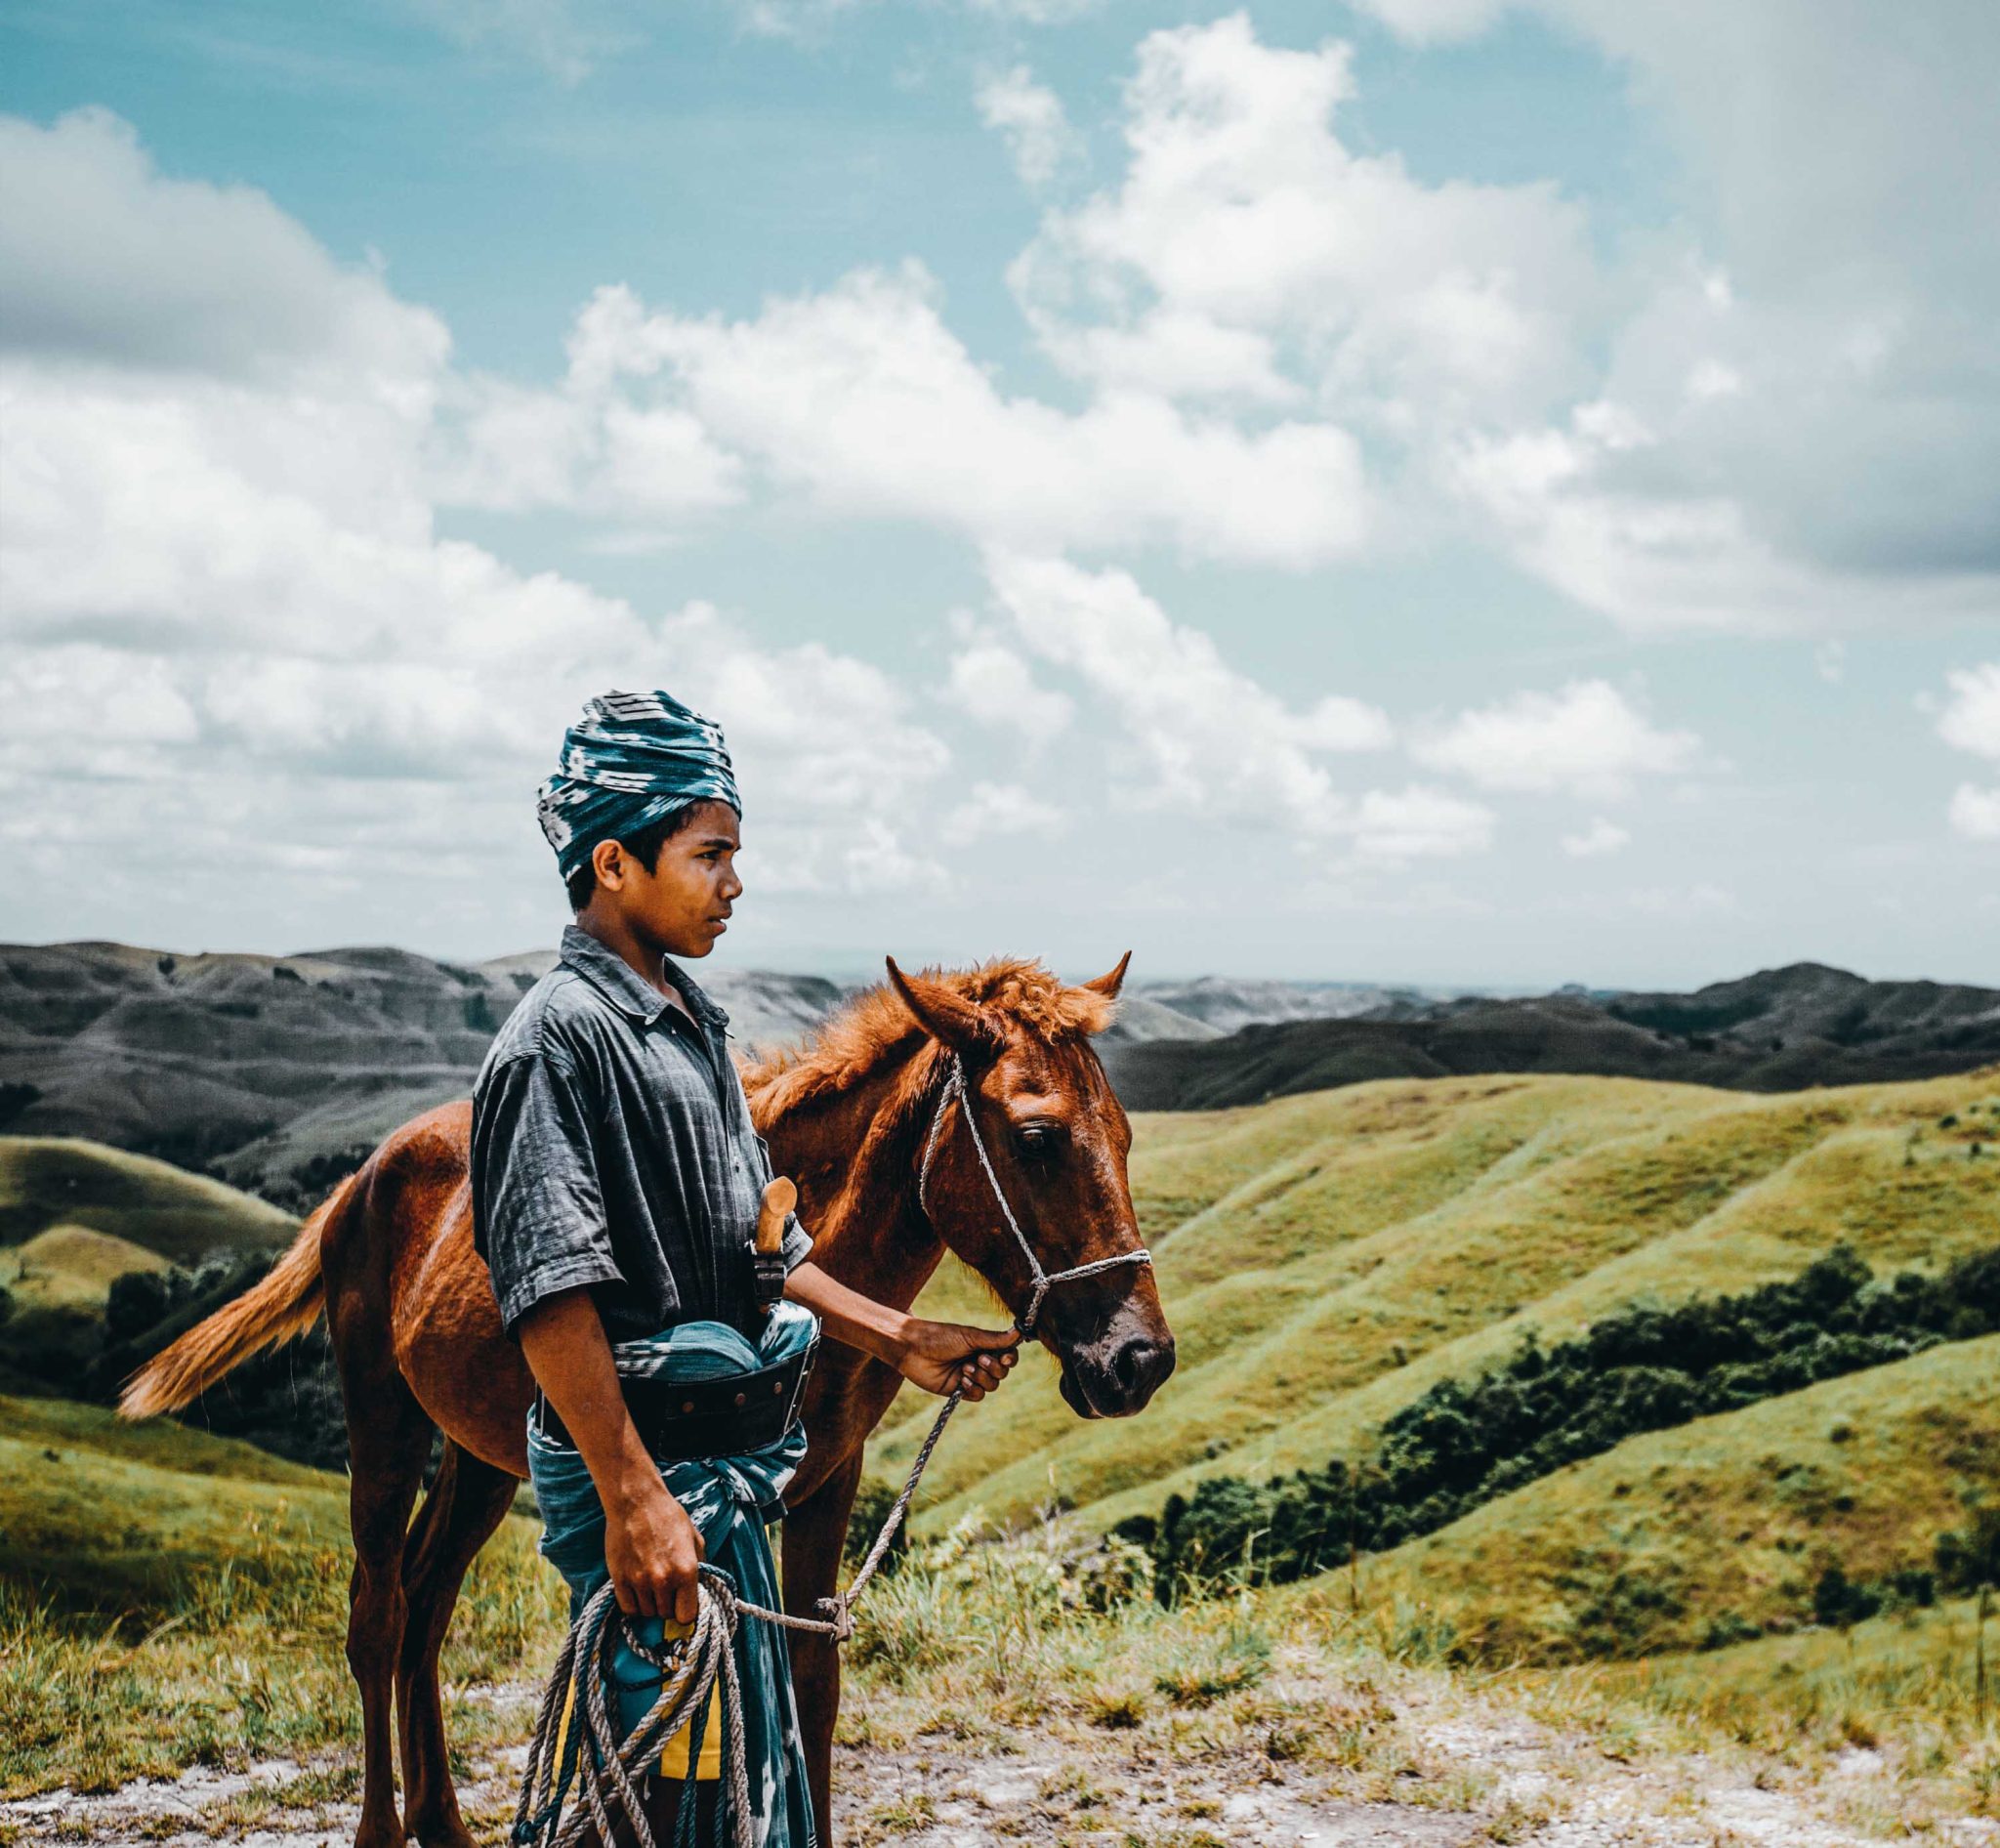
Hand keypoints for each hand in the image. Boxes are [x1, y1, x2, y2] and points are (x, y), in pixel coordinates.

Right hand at [603, 1474, 705, 1623]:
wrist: (636, 1501)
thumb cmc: (668, 1516)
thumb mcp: (695, 1537)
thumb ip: (700, 1565)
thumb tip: (700, 1589)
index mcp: (687, 1571)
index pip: (688, 1615)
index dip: (685, 1612)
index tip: (682, 1605)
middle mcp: (664, 1580)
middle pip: (665, 1614)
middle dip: (668, 1606)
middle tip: (666, 1590)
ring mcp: (640, 1581)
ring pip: (646, 1613)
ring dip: (650, 1605)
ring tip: (650, 1586)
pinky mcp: (620, 1579)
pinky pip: (628, 1608)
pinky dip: (633, 1605)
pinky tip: (637, 1591)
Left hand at [896, 1318, 1020, 1399]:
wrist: (913, 1349)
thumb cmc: (940, 1337)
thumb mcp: (969, 1336)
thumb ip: (994, 1339)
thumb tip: (1018, 1332)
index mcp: (984, 1346)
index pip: (1008, 1356)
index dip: (1010, 1359)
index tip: (1006, 1357)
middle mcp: (979, 1361)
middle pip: (1002, 1373)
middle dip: (994, 1368)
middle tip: (979, 1359)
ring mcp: (970, 1376)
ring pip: (992, 1386)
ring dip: (982, 1378)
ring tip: (965, 1368)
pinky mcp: (959, 1390)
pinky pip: (978, 1395)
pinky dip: (973, 1388)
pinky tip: (961, 1380)